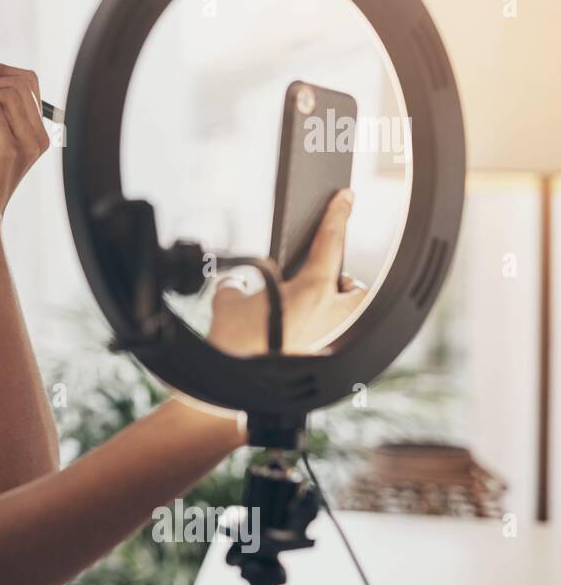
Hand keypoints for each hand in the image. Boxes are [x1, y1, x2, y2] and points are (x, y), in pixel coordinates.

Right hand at [207, 188, 367, 355]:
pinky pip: (326, 339)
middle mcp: (330, 317)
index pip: (330, 244)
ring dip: (330, 311)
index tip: (346, 197)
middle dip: (343, 285)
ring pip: (346, 318)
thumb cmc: (233, 343)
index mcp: (312, 292)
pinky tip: (286, 337)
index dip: (338, 216)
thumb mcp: (230, 300)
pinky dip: (310, 334)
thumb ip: (241, 284)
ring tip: (299, 312)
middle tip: (319, 283)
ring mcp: (329, 341)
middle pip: (355, 290)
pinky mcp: (319, 361)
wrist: (233, 386)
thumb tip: (242, 283)